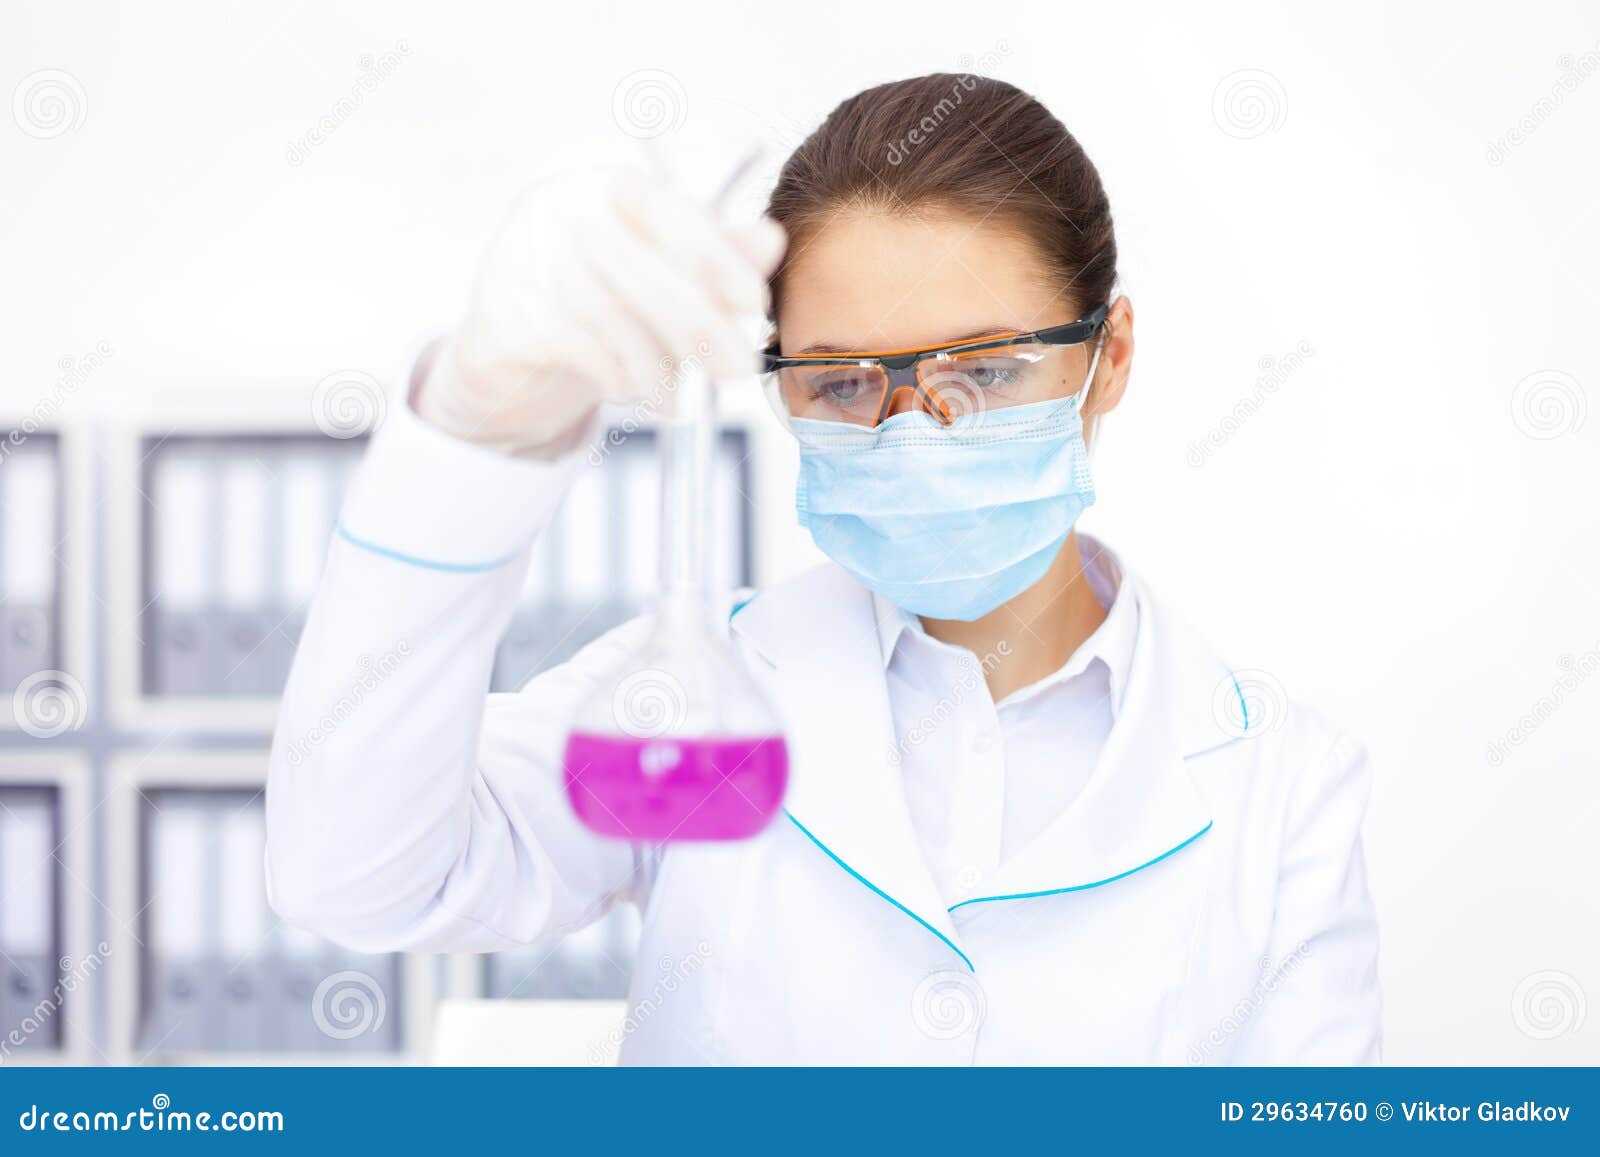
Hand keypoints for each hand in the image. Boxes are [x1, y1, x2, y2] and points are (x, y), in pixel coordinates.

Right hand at [416, 168, 785, 456]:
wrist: (512, 335)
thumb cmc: (599, 289)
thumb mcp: (657, 262)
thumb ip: (716, 251)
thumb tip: (771, 242)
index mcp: (610, 184)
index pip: (676, 213)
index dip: (722, 260)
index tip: (756, 304)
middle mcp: (566, 209)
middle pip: (649, 271)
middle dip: (703, 329)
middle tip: (738, 369)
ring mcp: (532, 258)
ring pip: (618, 320)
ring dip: (659, 368)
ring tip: (678, 398)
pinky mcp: (514, 312)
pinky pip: (584, 352)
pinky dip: (620, 379)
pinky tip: (633, 392)